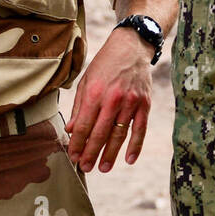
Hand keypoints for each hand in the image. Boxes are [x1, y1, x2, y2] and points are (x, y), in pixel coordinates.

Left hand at [65, 27, 152, 172]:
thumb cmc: (105, 64)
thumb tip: (70, 130)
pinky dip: (135, 146)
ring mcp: (131, 102)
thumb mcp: (86, 81)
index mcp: (94, 92)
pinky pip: (140, 129)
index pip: (83, 125)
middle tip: (85, 168)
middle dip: (91, 153)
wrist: (131, 47)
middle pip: (100, 133)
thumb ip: (78, 107)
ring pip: (119, 134)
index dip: (77, 143)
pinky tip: (129, 159)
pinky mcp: (144, 104)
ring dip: (110, 154)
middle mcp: (112, 99)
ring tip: (103, 168)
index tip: (73, 156)